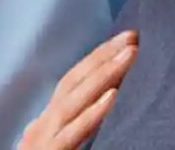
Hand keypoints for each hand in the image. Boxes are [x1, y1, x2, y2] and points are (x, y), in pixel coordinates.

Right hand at [17, 31, 137, 149]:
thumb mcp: (61, 146)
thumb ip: (76, 127)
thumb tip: (108, 98)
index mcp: (46, 122)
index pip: (73, 82)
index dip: (98, 58)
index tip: (125, 40)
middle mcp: (42, 125)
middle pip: (73, 82)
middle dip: (103, 56)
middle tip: (132, 36)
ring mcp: (42, 139)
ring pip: (74, 101)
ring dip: (104, 74)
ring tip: (130, 53)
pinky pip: (73, 132)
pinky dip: (93, 112)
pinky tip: (113, 95)